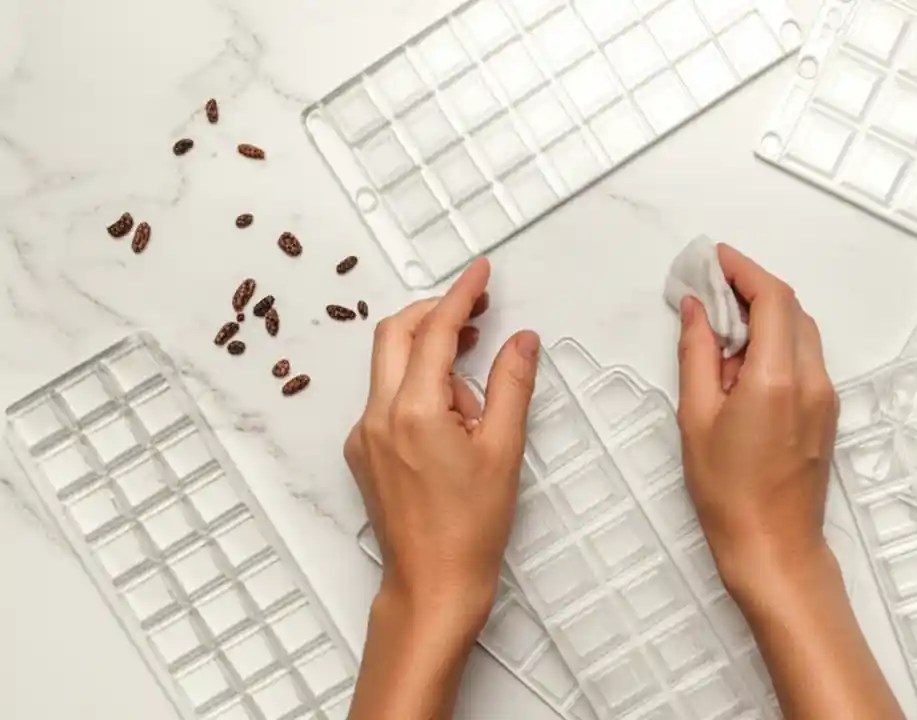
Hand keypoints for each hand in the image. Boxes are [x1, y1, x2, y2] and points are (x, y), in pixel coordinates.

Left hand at [344, 259, 539, 621]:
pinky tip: (454, 424)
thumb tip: (521, 341)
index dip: (461, 293)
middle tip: (477, 310)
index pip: (435, 330)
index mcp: (414, 411)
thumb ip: (511, 385)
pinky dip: (420, 391)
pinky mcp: (362, 452)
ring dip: (432, 358)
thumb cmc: (468, 530)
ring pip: (392, 367)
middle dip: (436, 313)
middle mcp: (377, 416)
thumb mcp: (504, 450)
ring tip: (477, 401)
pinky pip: (388, 399)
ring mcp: (363, 435)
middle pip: (397, 334)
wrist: (432, 586)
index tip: (480, 272)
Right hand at [675, 244, 837, 591]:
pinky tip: (743, 365)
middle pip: (791, 309)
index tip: (715, 259)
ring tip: (722, 332)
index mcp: (776, 377)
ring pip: (801, 332)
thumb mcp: (696, 417)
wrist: (773, 547)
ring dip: (766, 316)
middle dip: (752, 289)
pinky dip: (777, 344)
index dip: (743, 269)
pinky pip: (805, 359)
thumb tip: (694, 309)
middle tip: (710, 291)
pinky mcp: (827, 413)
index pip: (771, 298)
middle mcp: (812, 379)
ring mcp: (826, 396)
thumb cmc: (728, 492)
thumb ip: (697, 353)